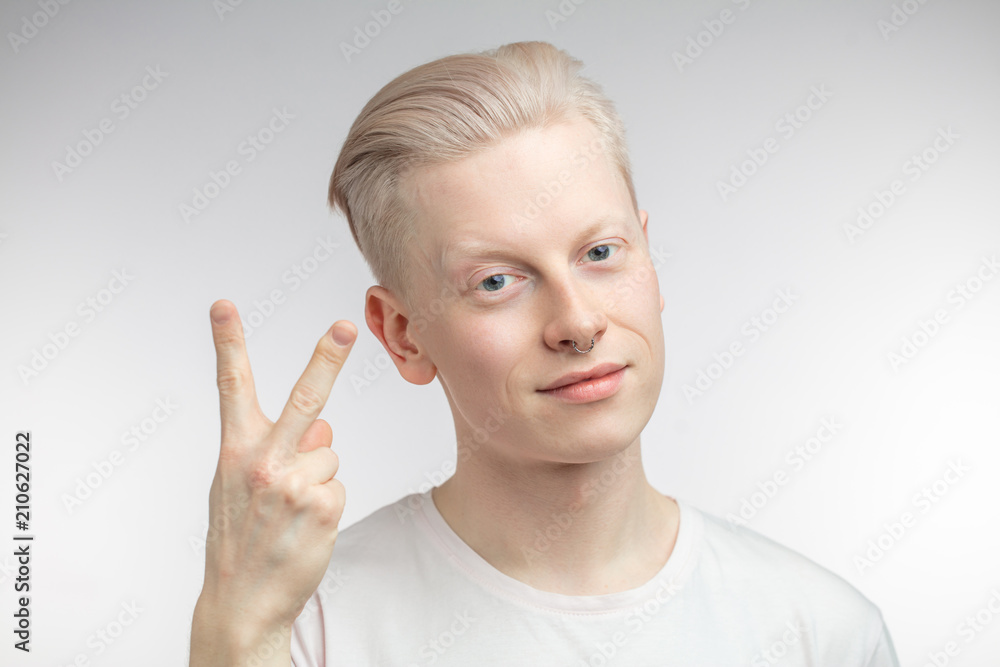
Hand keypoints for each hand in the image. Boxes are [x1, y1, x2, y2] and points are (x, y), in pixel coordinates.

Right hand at [193, 299, 356, 658]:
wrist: (242, 601)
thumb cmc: (239, 538)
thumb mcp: (242, 486)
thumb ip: (276, 448)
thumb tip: (325, 427)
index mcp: (236, 450)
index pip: (231, 387)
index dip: (228, 343)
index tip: (224, 307)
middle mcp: (263, 461)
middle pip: (305, 399)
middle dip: (327, 358)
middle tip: (345, 326)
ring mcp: (294, 484)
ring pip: (329, 453)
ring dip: (318, 476)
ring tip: (291, 512)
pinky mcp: (323, 505)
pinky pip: (337, 484)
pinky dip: (327, 501)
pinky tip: (305, 527)